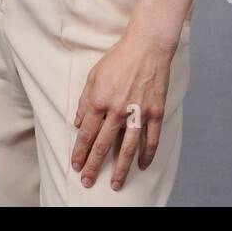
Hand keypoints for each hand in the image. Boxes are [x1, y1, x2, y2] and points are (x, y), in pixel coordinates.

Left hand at [70, 28, 178, 190]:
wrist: (147, 46)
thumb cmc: (118, 59)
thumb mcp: (93, 76)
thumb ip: (85, 101)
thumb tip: (78, 123)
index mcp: (99, 101)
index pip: (86, 134)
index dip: (80, 151)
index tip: (75, 165)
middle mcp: (117, 110)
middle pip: (103, 145)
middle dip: (93, 166)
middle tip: (87, 182)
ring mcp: (138, 112)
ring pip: (127, 148)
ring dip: (121, 168)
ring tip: (116, 184)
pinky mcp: (156, 111)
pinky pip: (152, 138)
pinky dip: (148, 154)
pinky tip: (143, 166)